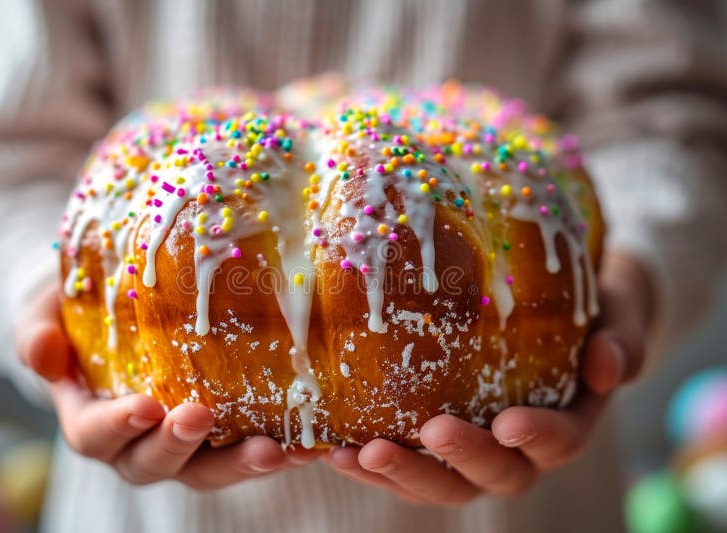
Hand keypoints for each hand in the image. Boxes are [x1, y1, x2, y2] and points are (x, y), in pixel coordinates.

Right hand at [15, 282, 322, 487]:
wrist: (125, 313)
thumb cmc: (82, 312)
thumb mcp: (48, 313)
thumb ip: (36, 332)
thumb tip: (42, 350)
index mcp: (93, 418)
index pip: (95, 436)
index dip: (117, 426)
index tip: (144, 405)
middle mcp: (138, 442)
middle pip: (154, 463)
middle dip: (178, 445)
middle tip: (201, 417)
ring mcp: (185, 444)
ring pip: (209, 469)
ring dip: (241, 463)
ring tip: (276, 450)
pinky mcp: (225, 435)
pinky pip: (248, 451)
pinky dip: (279, 451)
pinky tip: (308, 441)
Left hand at [322, 251, 654, 505]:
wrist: (555, 299)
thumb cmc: (589, 302)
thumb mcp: (616, 309)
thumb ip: (620, 337)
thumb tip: (608, 364)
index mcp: (566, 419)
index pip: (557, 441)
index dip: (537, 438)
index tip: (510, 422)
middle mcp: (518, 446)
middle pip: (494, 474)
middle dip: (460, 459)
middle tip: (430, 431)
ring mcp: (473, 447)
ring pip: (442, 481)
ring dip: (401, 473)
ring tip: (359, 453)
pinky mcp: (432, 440)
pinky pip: (404, 463)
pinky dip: (370, 463)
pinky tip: (335, 448)